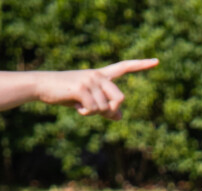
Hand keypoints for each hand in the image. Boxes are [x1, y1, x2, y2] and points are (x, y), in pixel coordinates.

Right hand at [36, 59, 158, 119]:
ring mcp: (90, 81)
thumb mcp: (87, 101)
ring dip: (93, 113)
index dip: (141, 65)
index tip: (157, 62)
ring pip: (104, 108)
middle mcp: (98, 75)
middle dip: (111, 111)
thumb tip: (120, 118)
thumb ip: (105, 108)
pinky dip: (85, 113)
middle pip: (119, 98)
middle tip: (97, 112)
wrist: (44, 86)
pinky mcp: (82, 88)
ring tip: (79, 105)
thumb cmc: (66, 94)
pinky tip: (75, 106)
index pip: (125, 67)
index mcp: (101, 75)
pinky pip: (93, 109)